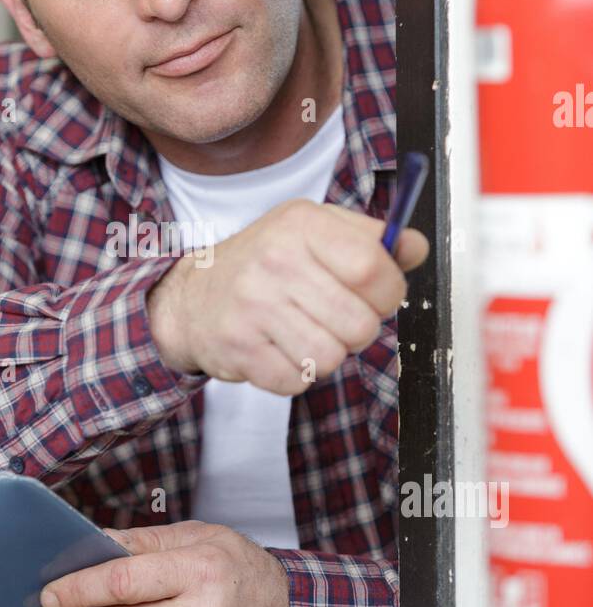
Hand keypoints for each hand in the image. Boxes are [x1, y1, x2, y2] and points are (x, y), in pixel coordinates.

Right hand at [148, 198, 428, 393]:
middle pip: (359, 324)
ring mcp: (253, 306)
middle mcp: (274, 261)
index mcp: (301, 225)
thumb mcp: (314, 230)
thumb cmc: (265, 262)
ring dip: (326, 354)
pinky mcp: (238, 349)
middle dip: (357, 330)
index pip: (372, 267)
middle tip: (333, 317)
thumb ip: (370, 238)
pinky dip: (295, 374)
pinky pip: (297, 381)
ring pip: (331, 359)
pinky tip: (278, 348)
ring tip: (303, 332)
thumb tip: (415, 248)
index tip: (376, 295)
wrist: (191, 297)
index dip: (388, 292)